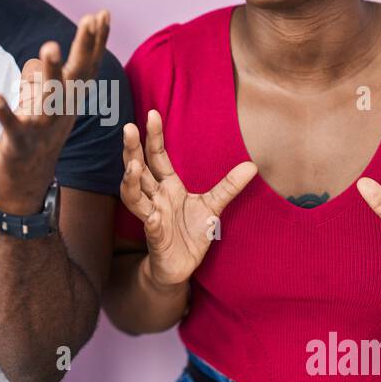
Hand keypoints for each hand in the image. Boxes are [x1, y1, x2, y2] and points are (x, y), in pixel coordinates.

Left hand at [0, 11, 110, 214]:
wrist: (25, 185)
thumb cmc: (36, 139)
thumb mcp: (50, 107)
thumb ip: (53, 80)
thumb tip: (53, 48)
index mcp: (69, 103)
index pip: (87, 67)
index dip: (96, 41)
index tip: (103, 13)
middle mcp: (62, 113)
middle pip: (76, 76)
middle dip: (84, 47)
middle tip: (91, 18)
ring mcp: (42, 128)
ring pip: (49, 98)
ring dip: (51, 72)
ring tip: (50, 46)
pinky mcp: (19, 143)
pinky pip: (12, 126)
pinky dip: (3, 113)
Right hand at [121, 109, 256, 287]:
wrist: (180, 268)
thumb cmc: (190, 234)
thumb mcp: (213, 206)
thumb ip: (229, 186)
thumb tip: (253, 166)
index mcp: (167, 186)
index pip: (156, 157)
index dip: (153, 137)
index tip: (152, 113)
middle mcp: (155, 199)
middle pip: (137, 171)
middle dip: (131, 150)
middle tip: (127, 128)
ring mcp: (152, 219)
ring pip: (134, 198)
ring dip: (131, 182)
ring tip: (132, 166)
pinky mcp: (157, 241)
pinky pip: (151, 230)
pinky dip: (151, 222)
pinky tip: (152, 216)